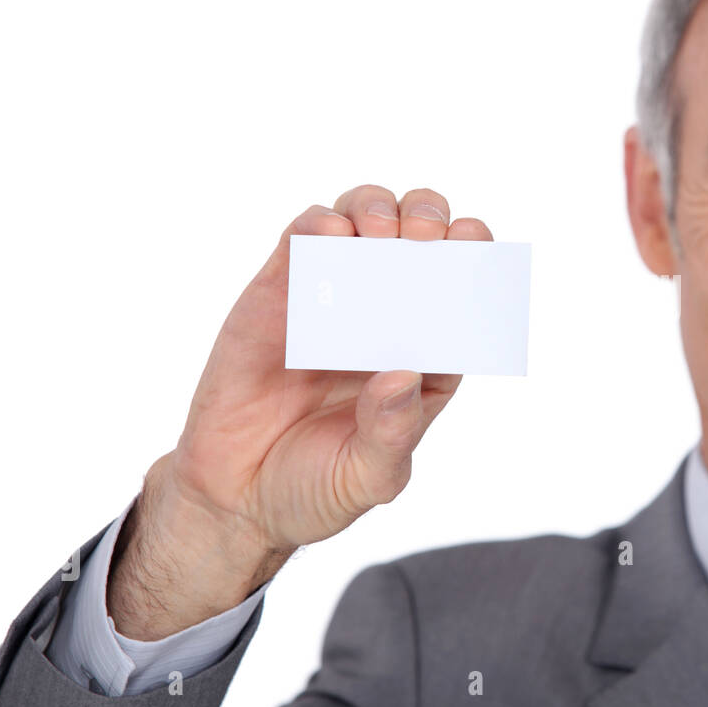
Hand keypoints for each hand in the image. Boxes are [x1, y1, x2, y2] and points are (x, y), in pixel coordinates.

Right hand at [109, 186, 490, 637]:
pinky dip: (318, 224)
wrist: (233, 497)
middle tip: (423, 237)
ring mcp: (331, 300)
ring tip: (379, 231)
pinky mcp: (278, 293)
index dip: (474, 264)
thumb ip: (391, 433)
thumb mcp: (367, 477)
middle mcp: (385, 319)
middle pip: (419, 242)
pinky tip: (330, 235)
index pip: (463, 295)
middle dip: (429, 221)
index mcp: (425, 359)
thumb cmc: (314, 488)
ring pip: (363, 223)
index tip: (473, 250)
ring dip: (377, 209)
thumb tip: (404, 376)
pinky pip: (301, 239)